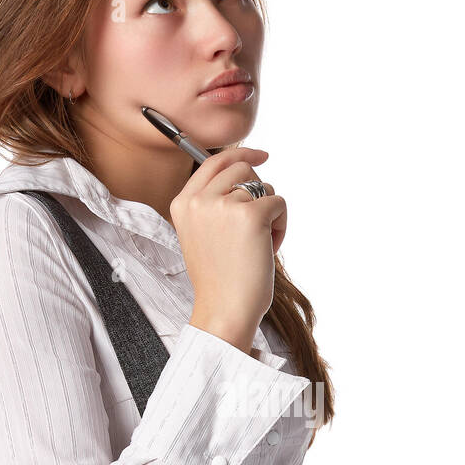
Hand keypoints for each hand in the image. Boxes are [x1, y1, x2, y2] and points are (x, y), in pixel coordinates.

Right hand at [173, 146, 286, 354]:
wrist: (224, 311)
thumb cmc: (220, 281)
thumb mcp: (203, 236)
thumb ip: (214, 205)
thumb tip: (247, 173)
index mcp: (183, 203)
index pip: (213, 161)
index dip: (241, 153)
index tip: (262, 155)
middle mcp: (199, 200)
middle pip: (243, 167)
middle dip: (259, 191)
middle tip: (260, 224)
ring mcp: (223, 205)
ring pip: (264, 187)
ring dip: (270, 214)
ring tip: (259, 246)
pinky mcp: (250, 215)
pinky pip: (278, 202)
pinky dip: (281, 225)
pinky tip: (268, 249)